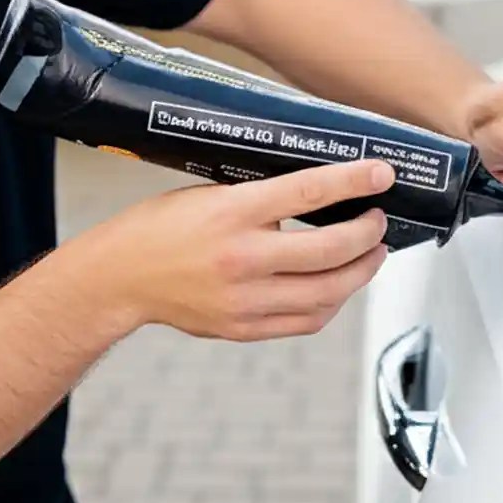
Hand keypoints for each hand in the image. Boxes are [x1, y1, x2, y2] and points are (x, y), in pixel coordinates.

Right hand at [58, 159, 395, 341]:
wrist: (119, 277)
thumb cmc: (163, 227)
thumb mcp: (211, 192)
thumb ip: (263, 197)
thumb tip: (322, 193)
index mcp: (232, 212)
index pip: (309, 193)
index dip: (355, 182)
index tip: (383, 174)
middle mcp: (241, 258)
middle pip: (330, 250)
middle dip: (368, 235)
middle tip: (378, 222)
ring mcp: (244, 300)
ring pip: (328, 293)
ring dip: (360, 273)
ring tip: (370, 255)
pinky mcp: (243, 328)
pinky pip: (307, 320)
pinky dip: (333, 303)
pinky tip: (339, 286)